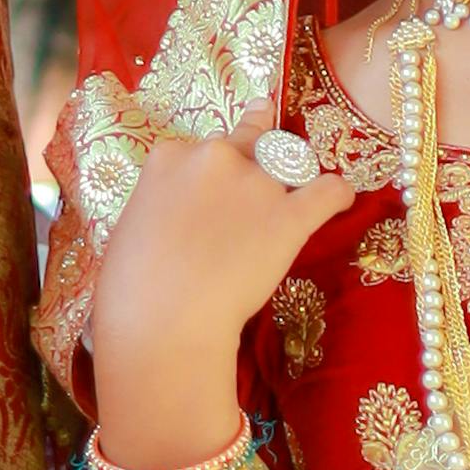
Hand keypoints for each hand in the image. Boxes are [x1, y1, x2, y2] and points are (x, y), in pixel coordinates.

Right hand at [85, 132, 360, 452]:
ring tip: (282, 213)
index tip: (211, 200)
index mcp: (169, 156)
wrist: (162, 323)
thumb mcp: (134, 223)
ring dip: (288, 184)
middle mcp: (214, 157)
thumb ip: (164, 200)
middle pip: (248, 145)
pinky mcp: (289, 217)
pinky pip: (328, 191)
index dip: (211, 175)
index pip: (204, 148)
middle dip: (250, 171)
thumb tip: (182, 209)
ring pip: (287, 165)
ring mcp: (255, 184)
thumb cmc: (130, 286)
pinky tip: (340, 198)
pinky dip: (337, 193)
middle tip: (246, 207)